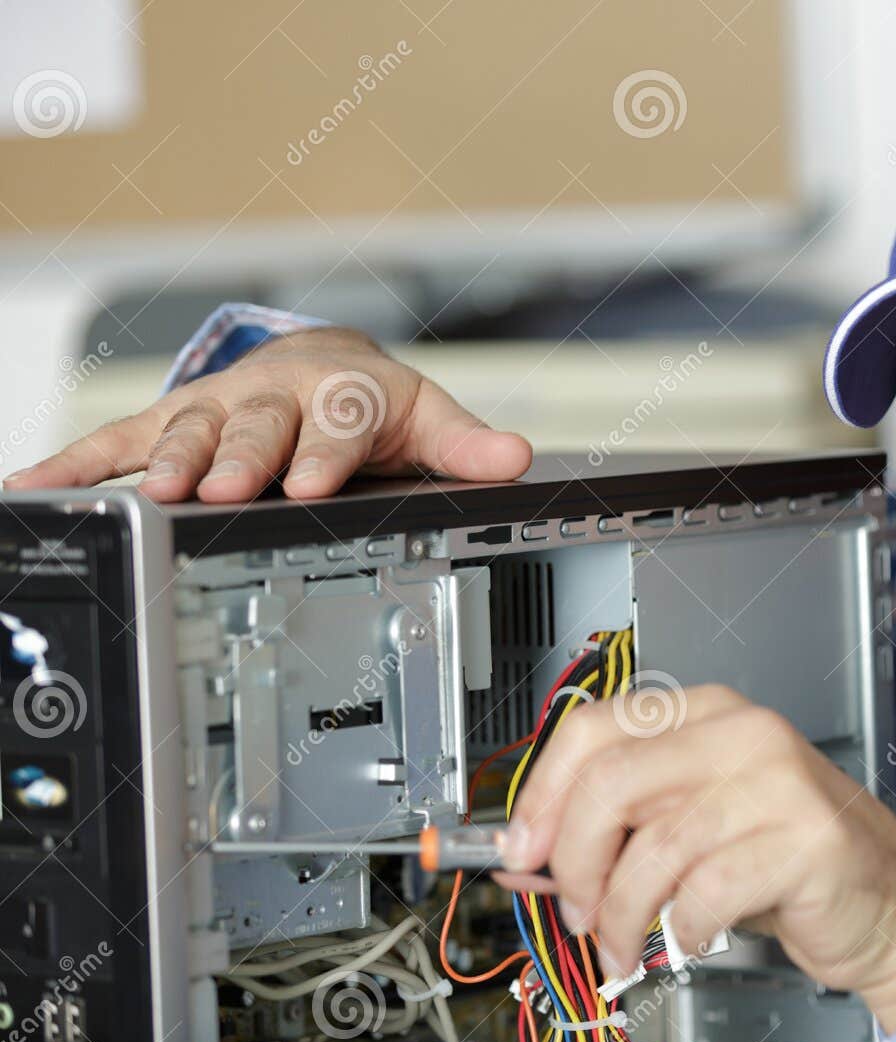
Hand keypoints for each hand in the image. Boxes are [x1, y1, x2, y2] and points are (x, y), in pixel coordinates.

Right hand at [4, 327, 531, 501]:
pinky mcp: (177, 420)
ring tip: (155, 493)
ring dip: (172, 460)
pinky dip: (80, 462)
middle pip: (257, 424)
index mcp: (344, 392)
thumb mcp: (428, 421)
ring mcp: (222, 405)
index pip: (338, 421)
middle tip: (224, 487)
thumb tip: (518, 458)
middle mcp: (277, 394)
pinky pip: (122, 439)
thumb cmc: (377, 404)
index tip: (312, 484)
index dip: (324, 453)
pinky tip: (38, 485)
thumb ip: (465, 446)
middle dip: (240, 456)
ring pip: (191, 428)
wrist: (329, 365)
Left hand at [493, 684, 895, 1033]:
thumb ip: (614, 833)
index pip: (593, 728)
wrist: (892, 906)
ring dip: (621, 915)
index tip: (521, 850)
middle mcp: (742, 735)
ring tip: (623, 944)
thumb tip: (523, 856)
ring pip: (652, 848)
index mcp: (708, 714)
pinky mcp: (806, 842)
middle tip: (575, 910)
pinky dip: (681, 930)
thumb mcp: (691, 833)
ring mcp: (779, 783)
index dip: (541, 795)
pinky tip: (690, 937)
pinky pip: (705, 892)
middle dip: (574, 861)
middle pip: (610, 782)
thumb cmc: (788, 868)